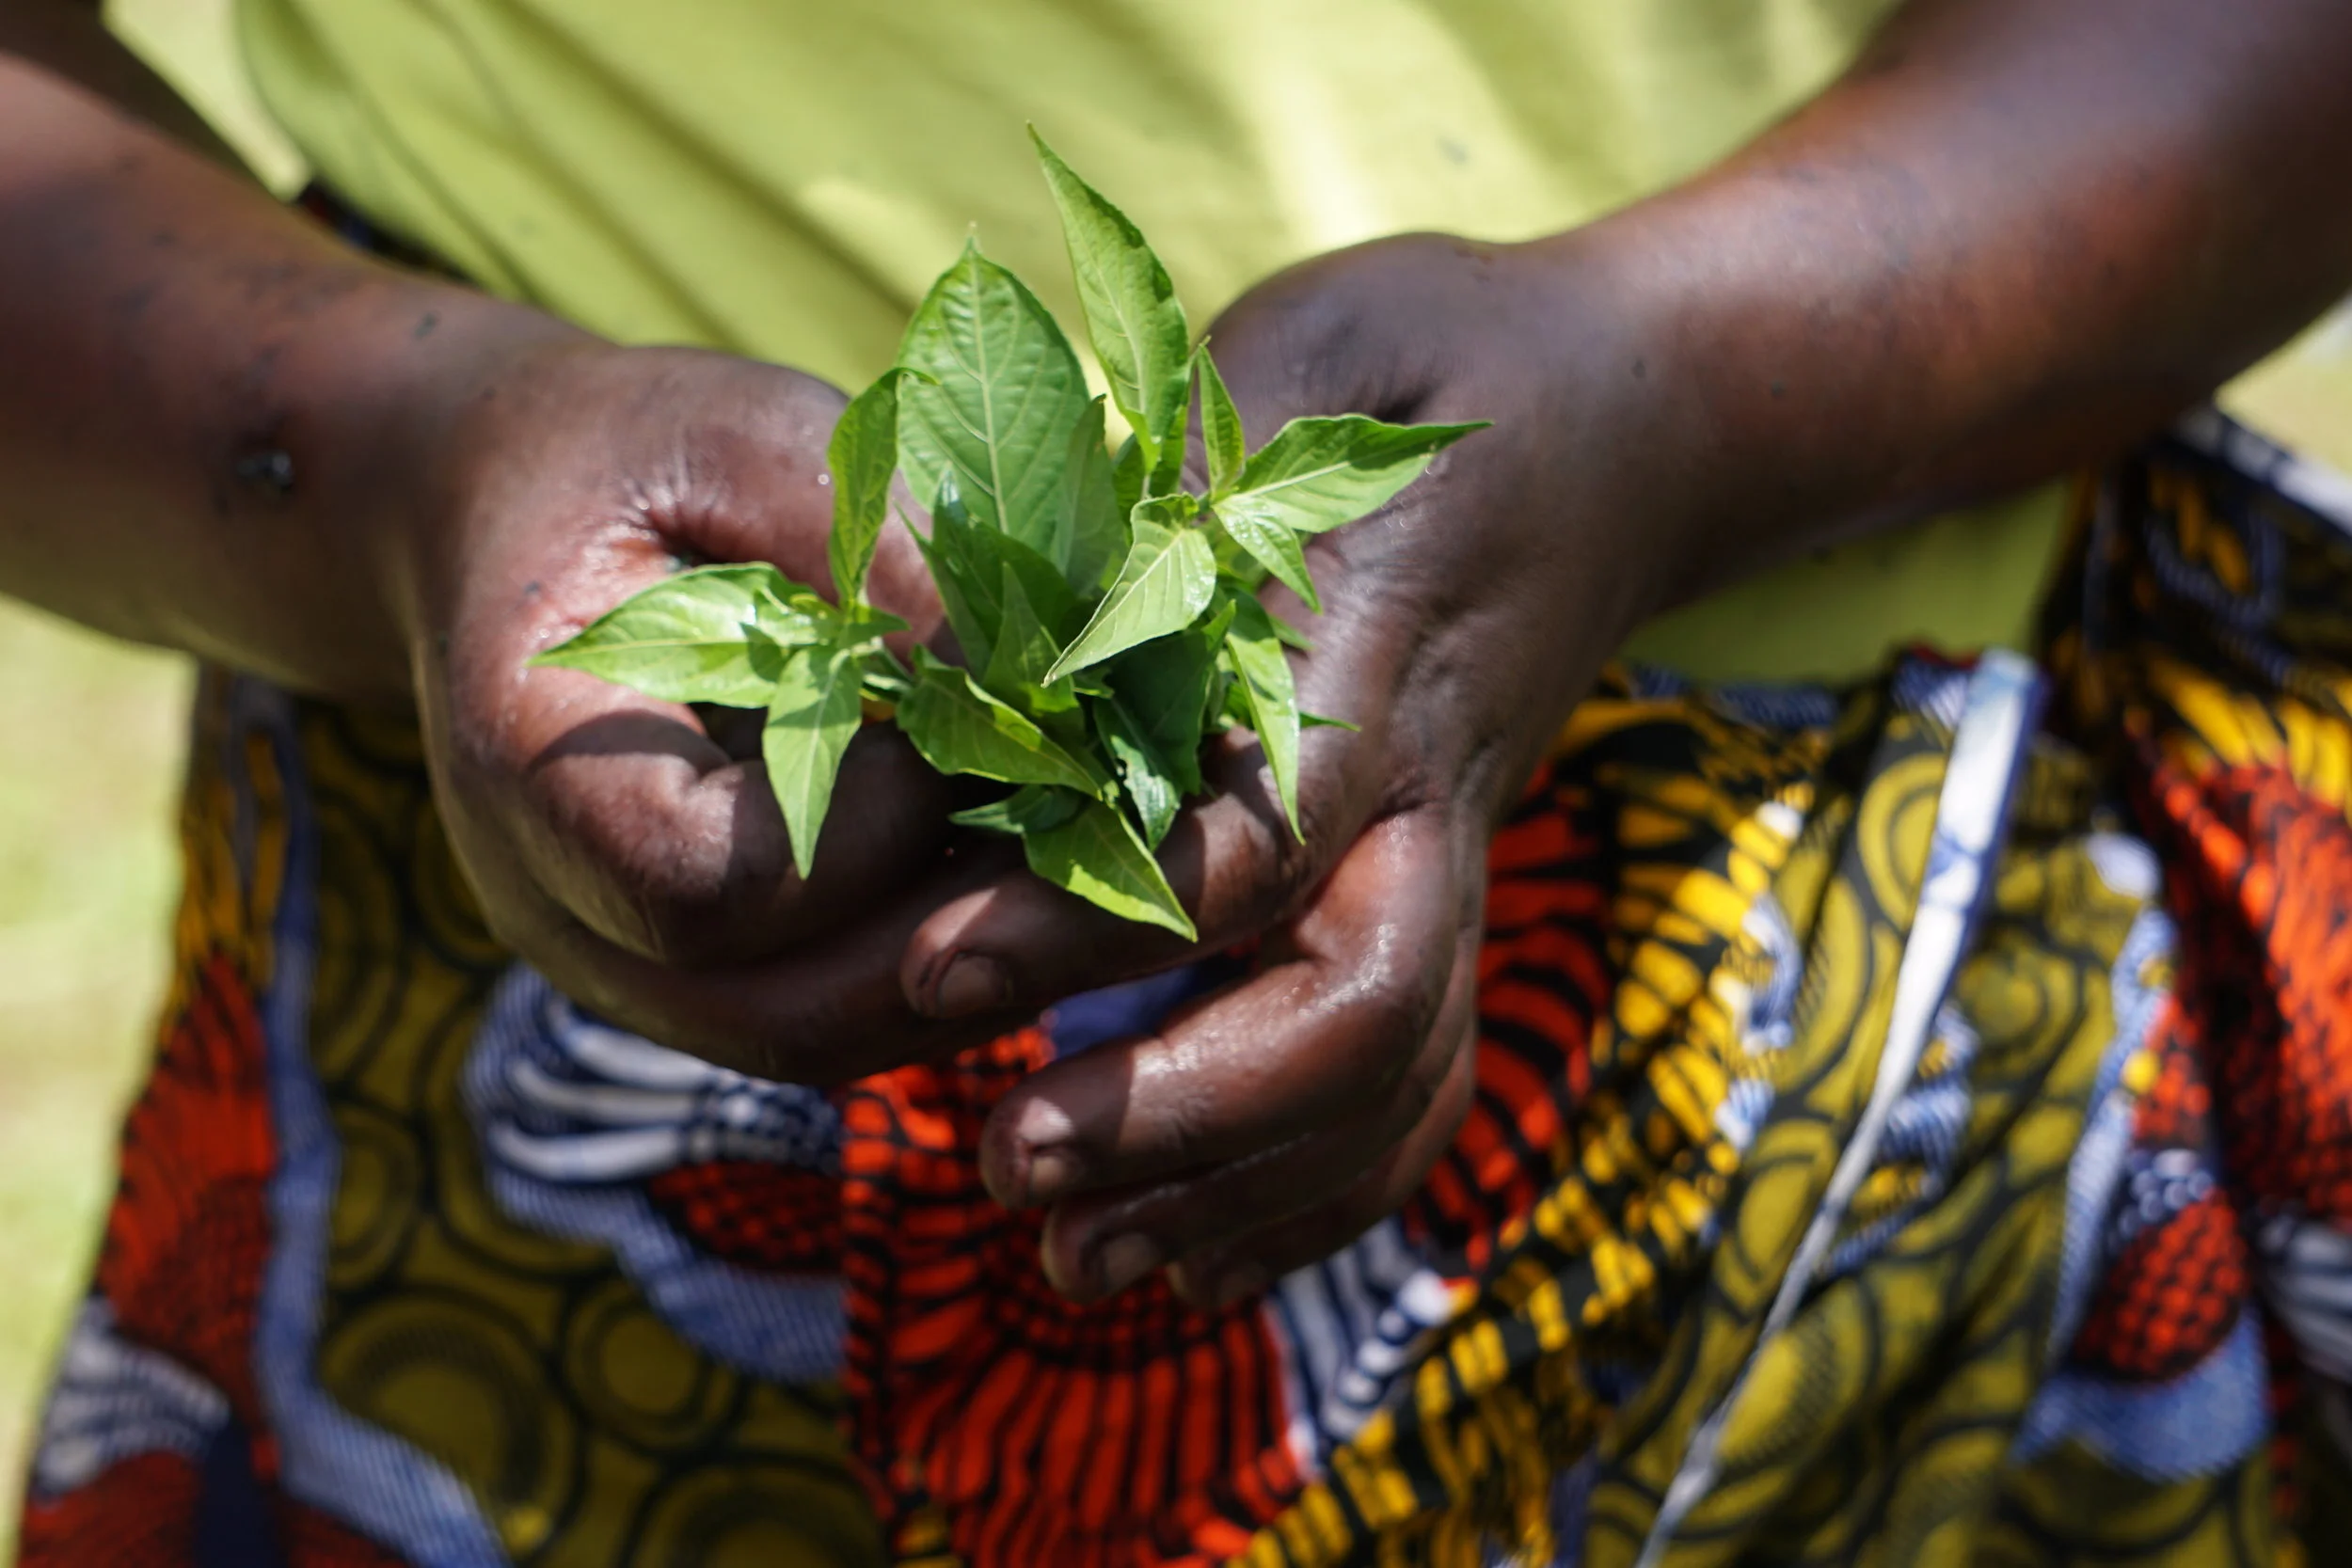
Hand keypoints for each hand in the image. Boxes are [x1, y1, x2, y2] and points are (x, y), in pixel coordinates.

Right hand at [399, 340, 1034, 1082]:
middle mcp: (563, 913)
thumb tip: (1038, 674)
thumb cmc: (630, 456)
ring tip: (1091, 844)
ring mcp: (629, 970)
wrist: (505, 511)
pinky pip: (840, 1016)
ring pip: (833, 1040)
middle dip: (977, 930)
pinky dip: (955, 957)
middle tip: (1096, 815)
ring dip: (989, 962)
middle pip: (791, 1019)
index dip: (871, 825)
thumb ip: (871, 549)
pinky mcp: (698, 978)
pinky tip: (1037, 860)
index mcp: (530, 769)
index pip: (712, 890)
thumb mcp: (745, 441)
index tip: (968, 719)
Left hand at [895, 232, 1693, 1303]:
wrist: (1640, 426)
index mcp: (1378, 653)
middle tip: (1005, 1159)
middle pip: (1356, 1000)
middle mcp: (1430, 791)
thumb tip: (1032, 561)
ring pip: (1392, 1076)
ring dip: (1236, 1191)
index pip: (1253, 824)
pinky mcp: (1448, 899)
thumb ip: (1195, 449)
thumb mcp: (1318, 347)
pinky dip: (1311, 1200)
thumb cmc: (1447, 370)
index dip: (1100, 918)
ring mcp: (1456, 861)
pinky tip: (1183, 1267)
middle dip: (1185, 1110)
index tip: (939, 970)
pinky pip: (1413, 1084)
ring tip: (1068, 1261)